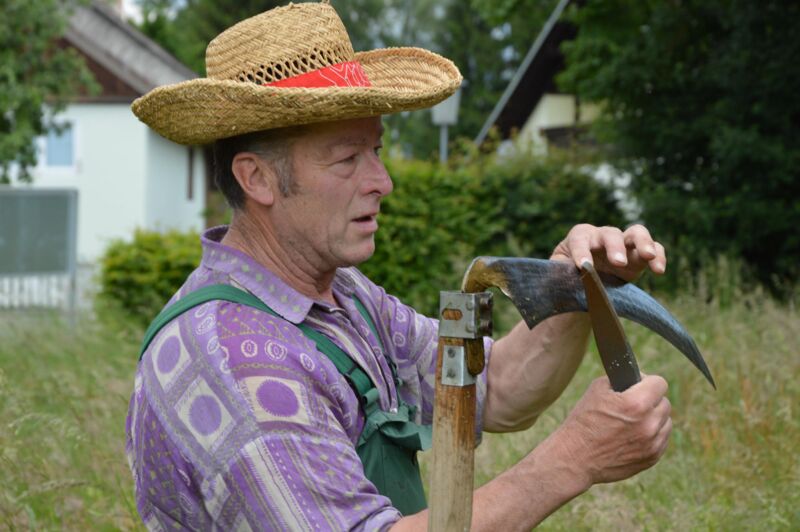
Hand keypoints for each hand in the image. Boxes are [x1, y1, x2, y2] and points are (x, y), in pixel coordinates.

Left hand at [550, 224, 665, 281]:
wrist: (580, 286)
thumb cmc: (565, 277)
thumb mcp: (558, 276)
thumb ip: (560, 275)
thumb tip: (565, 281)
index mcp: (579, 237)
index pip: (580, 240)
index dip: (581, 252)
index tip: (582, 266)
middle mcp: (602, 237)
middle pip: (610, 233)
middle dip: (614, 247)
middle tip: (617, 262)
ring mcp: (623, 245)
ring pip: (636, 233)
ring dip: (643, 243)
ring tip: (648, 257)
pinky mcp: (638, 257)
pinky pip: (654, 249)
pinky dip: (659, 256)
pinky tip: (659, 270)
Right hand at [556, 375, 671, 486]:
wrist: (575, 457)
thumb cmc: (584, 421)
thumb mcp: (597, 390)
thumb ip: (622, 380)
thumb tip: (638, 378)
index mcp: (636, 404)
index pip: (660, 383)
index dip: (647, 381)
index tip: (638, 385)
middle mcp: (649, 424)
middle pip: (664, 402)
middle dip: (650, 400)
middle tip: (633, 404)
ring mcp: (652, 443)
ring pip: (666, 422)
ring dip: (654, 418)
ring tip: (633, 421)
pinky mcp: (652, 458)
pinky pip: (662, 439)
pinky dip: (652, 435)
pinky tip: (634, 434)